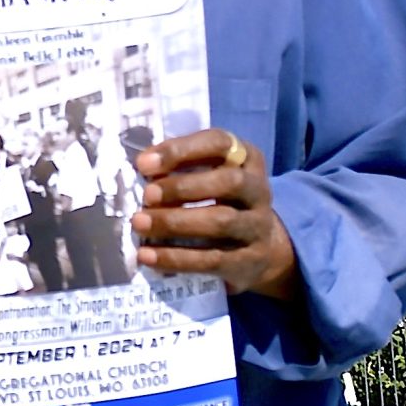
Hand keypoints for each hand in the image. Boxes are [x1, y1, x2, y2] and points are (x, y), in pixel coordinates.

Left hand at [132, 129, 299, 300]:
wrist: (264, 249)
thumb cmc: (225, 200)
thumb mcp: (213, 174)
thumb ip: (183, 165)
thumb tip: (143, 166)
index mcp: (247, 158)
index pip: (219, 143)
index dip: (182, 150)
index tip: (144, 163)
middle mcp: (258, 190)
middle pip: (229, 182)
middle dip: (182, 187)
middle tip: (146, 195)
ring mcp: (257, 227)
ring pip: (221, 222)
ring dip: (175, 223)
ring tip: (140, 223)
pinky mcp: (248, 261)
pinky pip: (212, 260)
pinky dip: (176, 258)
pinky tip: (148, 256)